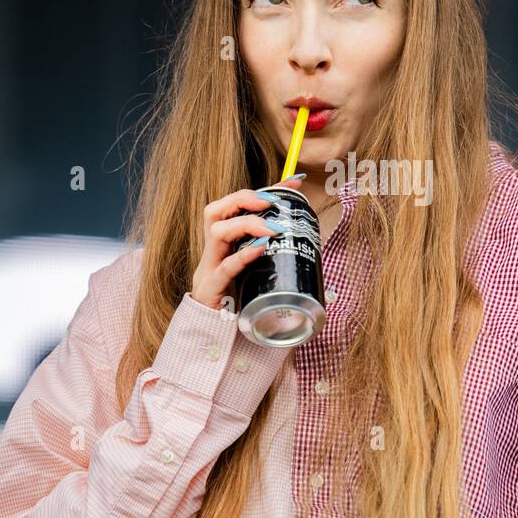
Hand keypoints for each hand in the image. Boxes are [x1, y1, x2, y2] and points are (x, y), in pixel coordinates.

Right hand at [189, 174, 304, 310]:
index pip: (236, 205)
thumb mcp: (256, 270)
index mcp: (223, 242)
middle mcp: (213, 250)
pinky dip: (242, 257)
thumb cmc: (237, 299)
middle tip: (272, 201)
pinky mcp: (211, 291)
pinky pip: (223, 269)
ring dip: (246, 224)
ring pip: (216, 232)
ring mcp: (208, 269)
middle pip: (214, 210)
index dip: (264, 191)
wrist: (213, 333)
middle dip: (244, 199)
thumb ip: (272, 254)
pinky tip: (260, 249)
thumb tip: (308, 241)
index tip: (294, 183)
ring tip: (272, 229)